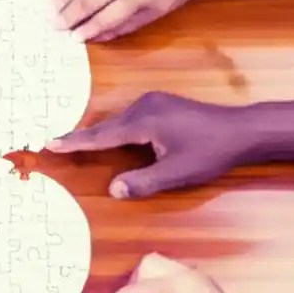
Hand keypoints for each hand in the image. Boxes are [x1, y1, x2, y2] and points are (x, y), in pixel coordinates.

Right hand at [46, 91, 252, 197]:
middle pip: (106, 125)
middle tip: (56, 144)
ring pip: (118, 121)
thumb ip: (143, 182)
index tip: (51, 143)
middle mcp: (144, 106)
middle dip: (82, 136)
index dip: (76, 142)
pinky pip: (129, 118)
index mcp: (144, 121)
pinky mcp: (162, 104)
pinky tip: (112, 137)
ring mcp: (154, 102)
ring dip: (100, 133)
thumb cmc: (210, 152)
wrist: (242, 130)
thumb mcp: (176, 173)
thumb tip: (112, 190)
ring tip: (76, 143)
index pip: (102, 135)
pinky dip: (115, 129)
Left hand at [54, 0, 233, 41]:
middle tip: (54, 25)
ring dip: (86, 29)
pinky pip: (128, 25)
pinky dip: (112, 32)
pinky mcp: (157, 10)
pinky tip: (101, 35)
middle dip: (68, 16)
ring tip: (73, 36)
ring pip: (105, 18)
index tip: (51, 5)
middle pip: (87, 1)